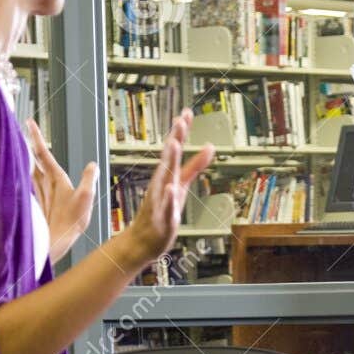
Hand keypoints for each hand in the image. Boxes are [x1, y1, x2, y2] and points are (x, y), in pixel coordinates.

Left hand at [26, 119, 97, 265]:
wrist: (55, 241)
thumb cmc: (69, 222)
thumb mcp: (86, 197)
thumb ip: (89, 178)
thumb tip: (93, 165)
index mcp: (55, 178)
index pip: (43, 152)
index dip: (36, 136)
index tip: (29, 122)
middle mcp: (43, 183)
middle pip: (34, 158)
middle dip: (30, 144)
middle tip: (26, 131)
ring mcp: (38, 192)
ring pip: (31, 169)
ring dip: (29, 158)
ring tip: (28, 149)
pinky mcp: (37, 202)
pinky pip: (32, 182)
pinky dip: (31, 173)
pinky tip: (31, 176)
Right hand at [121, 109, 215, 270]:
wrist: (143, 241)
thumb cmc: (162, 211)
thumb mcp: (182, 185)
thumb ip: (195, 166)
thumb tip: (210, 147)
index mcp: (167, 175)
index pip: (174, 150)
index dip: (181, 132)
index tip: (186, 112)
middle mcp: (161, 184)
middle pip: (168, 159)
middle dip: (174, 140)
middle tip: (179, 121)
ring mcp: (160, 200)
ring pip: (164, 179)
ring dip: (169, 162)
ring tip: (173, 144)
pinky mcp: (162, 219)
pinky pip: (166, 207)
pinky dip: (168, 198)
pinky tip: (171, 188)